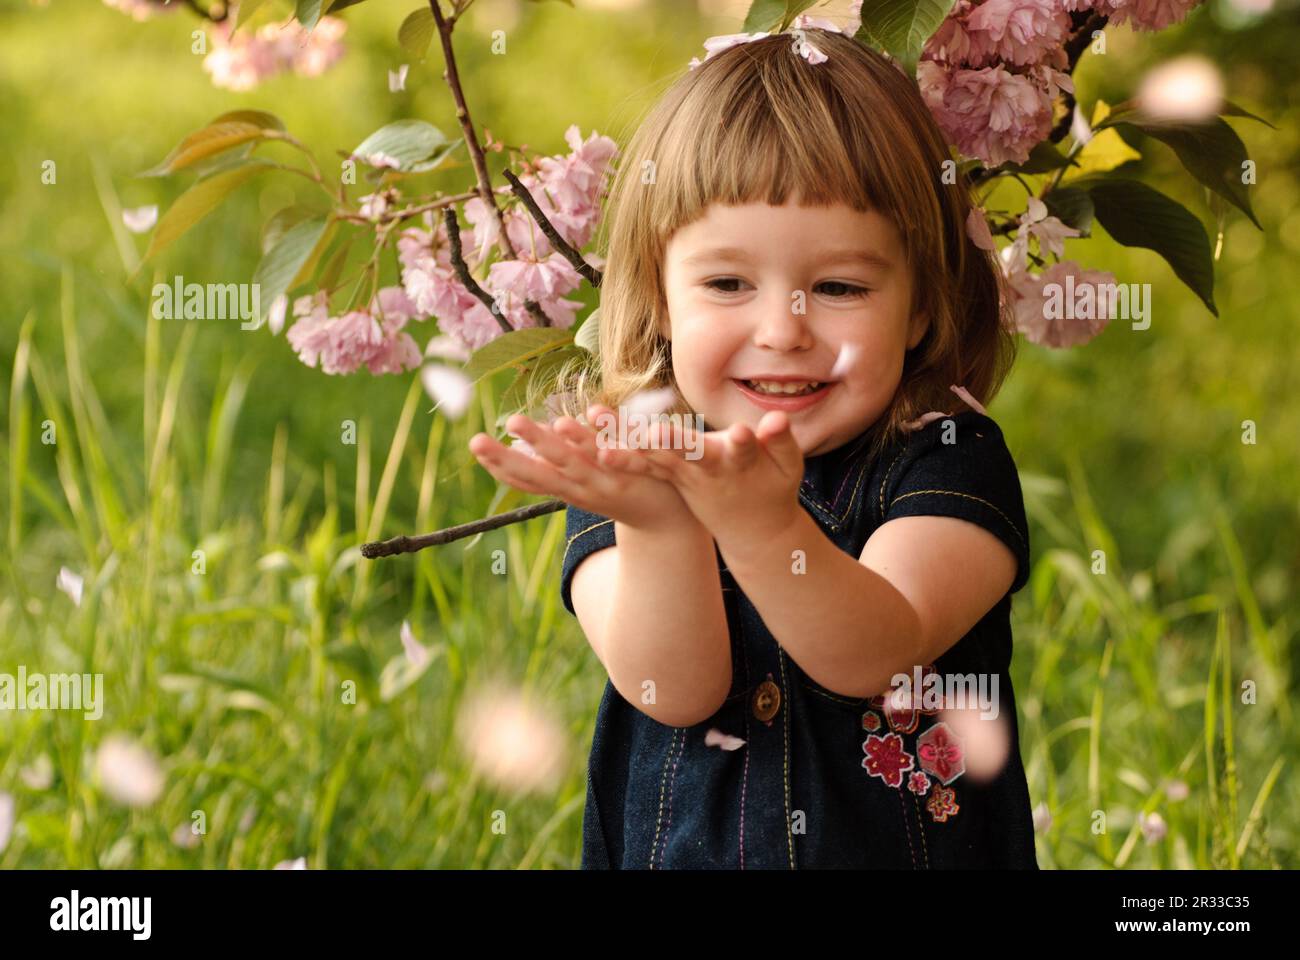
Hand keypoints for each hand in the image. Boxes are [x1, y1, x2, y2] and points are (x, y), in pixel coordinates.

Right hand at [468, 404, 696, 533]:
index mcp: (569, 488)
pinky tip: (591, 411)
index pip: (528, 478)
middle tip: (476, 441)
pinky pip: (619, 447)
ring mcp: (609, 479)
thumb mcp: (584, 479)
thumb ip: (559, 463)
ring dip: (547, 441)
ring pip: (574, 459)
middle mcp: (583, 488)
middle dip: (508, 456)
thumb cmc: (622, 490)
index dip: (501, 464)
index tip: (475, 447)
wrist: (673, 520)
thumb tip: (528, 446)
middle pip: (541, 472)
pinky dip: (604, 432)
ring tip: (520, 422)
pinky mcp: (637, 470)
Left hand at [601, 410, 804, 554]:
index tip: (742, 433)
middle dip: (671, 444)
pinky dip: (622, 456)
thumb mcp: (788, 468)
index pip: (744, 450)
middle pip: (689, 454)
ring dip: (630, 454)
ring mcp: (687, 477)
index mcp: (742, 464)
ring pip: (656, 460)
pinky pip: (644, 465)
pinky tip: (596, 441)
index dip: (745, 442)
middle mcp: (709, 471)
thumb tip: (776, 419)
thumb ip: (781, 442)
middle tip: (655, 434)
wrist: (752, 530)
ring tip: (604, 449)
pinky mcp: (672, 478)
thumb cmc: (773, 489)